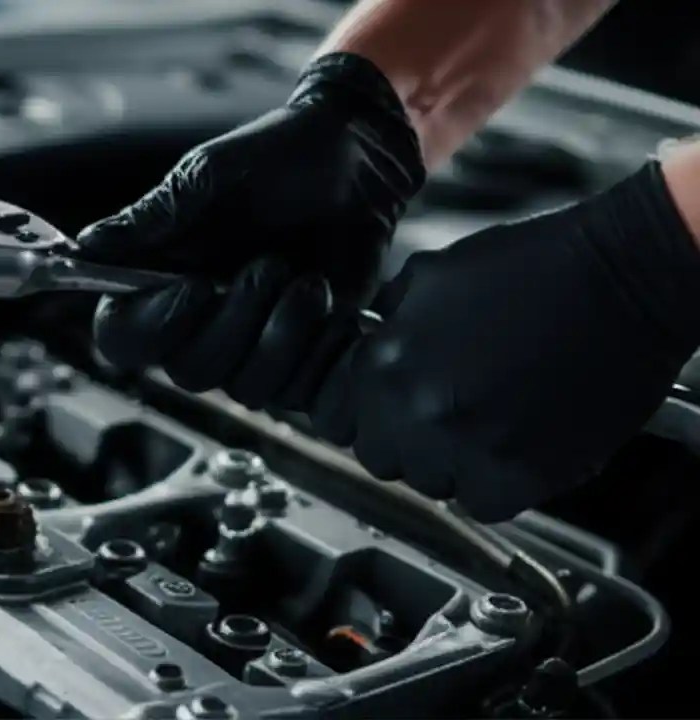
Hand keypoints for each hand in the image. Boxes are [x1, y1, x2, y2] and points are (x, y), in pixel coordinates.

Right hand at [72, 53, 424, 409]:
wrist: (356, 160)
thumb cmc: (277, 156)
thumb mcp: (210, 175)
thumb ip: (154, 215)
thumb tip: (86, 243)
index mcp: (158, 279)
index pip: (122, 336)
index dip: (152, 325)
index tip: (195, 286)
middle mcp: (197, 322)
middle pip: (188, 371)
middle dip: (234, 321)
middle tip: (269, 264)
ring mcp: (249, 344)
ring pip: (245, 387)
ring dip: (280, 332)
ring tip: (307, 279)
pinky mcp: (301, 356)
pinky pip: (298, 387)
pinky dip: (317, 344)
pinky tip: (327, 296)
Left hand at [312, 162, 699, 521]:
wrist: (623, 278)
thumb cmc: (535, 266)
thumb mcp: (433, 272)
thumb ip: (389, 316)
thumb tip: (367, 341)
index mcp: (385, 364)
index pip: (335, 422)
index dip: (362, 412)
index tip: (385, 406)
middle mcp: (417, 411)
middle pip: (379, 458)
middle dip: (403, 438)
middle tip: (443, 411)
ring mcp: (468, 448)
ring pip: (430, 483)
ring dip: (449, 460)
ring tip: (487, 419)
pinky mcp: (523, 475)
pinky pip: (483, 503)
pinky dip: (493, 482)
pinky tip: (513, 441)